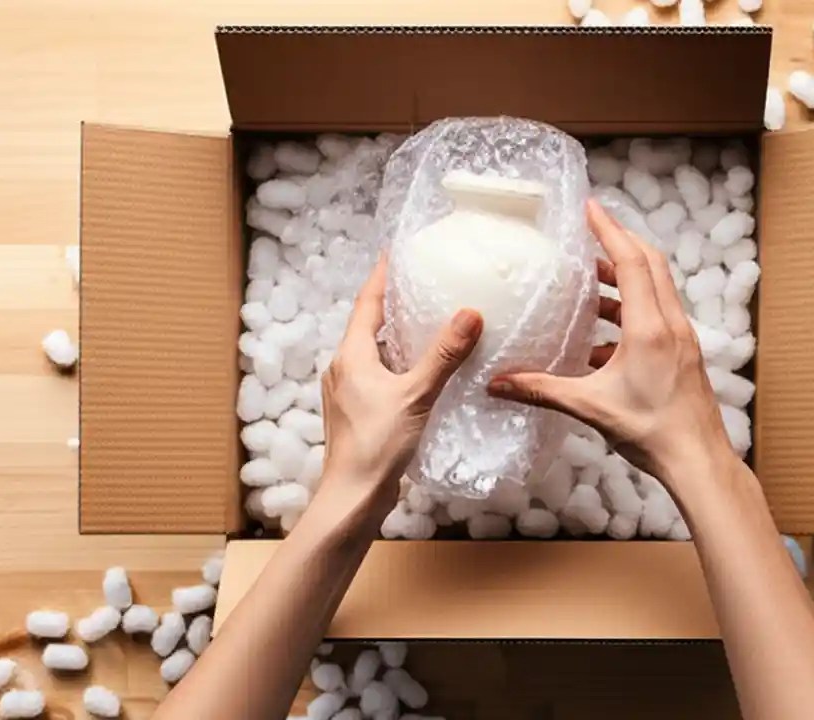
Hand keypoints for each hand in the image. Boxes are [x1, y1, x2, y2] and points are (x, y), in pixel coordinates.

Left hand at [321, 257, 483, 495]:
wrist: (353, 497)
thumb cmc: (376, 445)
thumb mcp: (416, 395)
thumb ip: (443, 355)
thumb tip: (470, 313)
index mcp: (350, 356)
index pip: (366, 303)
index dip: (380, 277)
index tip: (393, 253)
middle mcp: (343, 369)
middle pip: (367, 326)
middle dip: (390, 304)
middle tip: (417, 284)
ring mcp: (347, 392)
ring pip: (372, 353)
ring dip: (395, 337)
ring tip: (425, 322)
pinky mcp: (357, 413)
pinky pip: (378, 376)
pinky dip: (398, 364)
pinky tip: (421, 372)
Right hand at [487, 200, 737, 490]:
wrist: (698, 462)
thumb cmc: (652, 432)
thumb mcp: (590, 408)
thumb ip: (541, 390)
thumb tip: (498, 383)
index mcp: (650, 328)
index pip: (632, 261)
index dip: (609, 230)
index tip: (590, 207)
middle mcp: (670, 324)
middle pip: (649, 265)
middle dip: (619, 243)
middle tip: (589, 233)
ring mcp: (681, 339)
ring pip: (655, 290)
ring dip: (625, 279)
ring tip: (591, 282)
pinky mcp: (683, 355)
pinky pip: (656, 317)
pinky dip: (630, 313)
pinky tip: (602, 339)